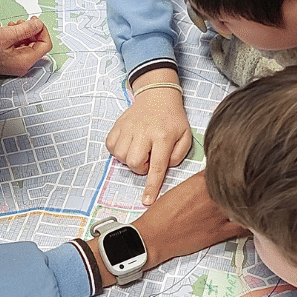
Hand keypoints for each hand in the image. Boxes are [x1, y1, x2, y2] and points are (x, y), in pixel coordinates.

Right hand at [0, 17, 52, 75]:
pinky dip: (17, 37)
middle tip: (22, 23)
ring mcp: (17, 63)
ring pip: (29, 44)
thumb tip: (38, 24)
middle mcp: (23, 64)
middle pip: (37, 44)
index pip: (45, 44)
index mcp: (25, 61)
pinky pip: (20, 47)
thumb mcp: (8, 34)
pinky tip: (8, 32)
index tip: (36, 22)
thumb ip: (26, 28)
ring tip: (12, 27)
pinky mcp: (11, 60)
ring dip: (23, 33)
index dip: (42, 30)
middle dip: (31, 31)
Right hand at [105, 69, 192, 204]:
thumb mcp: (185, 136)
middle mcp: (144, 132)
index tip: (147, 201)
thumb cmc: (172, 118)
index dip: (152, 186)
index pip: (157, 166)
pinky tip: (128, 145)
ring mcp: (128, 128)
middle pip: (134, 162)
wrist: (157, 95)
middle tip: (148, 159)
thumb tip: (164, 168)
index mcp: (163, 136)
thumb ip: (178, 155)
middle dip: (140, 167)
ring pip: (121, 156)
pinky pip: (111, 147)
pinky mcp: (117, 125)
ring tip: (139, 150)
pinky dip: (118, 151)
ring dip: (130, 159)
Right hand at [132, 172, 245, 268]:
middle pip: (236, 185)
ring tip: (251, 200)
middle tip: (247, 183)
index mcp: (201, 183)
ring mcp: (218, 215)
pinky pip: (243, 227)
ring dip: (246, 201)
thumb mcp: (179, 189)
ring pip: (242, 204)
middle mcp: (213, 197)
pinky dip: (249, 222)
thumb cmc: (162, 214)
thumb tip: (211, 178)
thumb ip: (198, 182)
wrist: (155, 236)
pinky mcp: (220, 233)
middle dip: (241, 184)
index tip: (235, 170)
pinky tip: (252, 218)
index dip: (230, 170)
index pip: (224, 170)